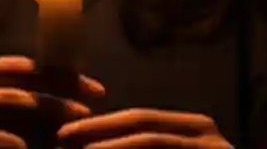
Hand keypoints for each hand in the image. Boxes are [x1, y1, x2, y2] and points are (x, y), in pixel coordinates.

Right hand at [0, 55, 106, 147]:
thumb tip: (60, 100)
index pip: (14, 69)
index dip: (57, 76)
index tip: (93, 89)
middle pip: (13, 88)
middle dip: (57, 100)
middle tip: (88, 113)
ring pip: (3, 108)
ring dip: (43, 121)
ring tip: (68, 137)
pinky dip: (14, 144)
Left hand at [57, 108, 232, 148]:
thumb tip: (89, 145)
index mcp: (195, 129)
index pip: (140, 119)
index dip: (100, 124)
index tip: (63, 134)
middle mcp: (206, 134)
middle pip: (143, 126)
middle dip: (99, 131)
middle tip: (60, 139)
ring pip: (152, 141)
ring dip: (110, 146)